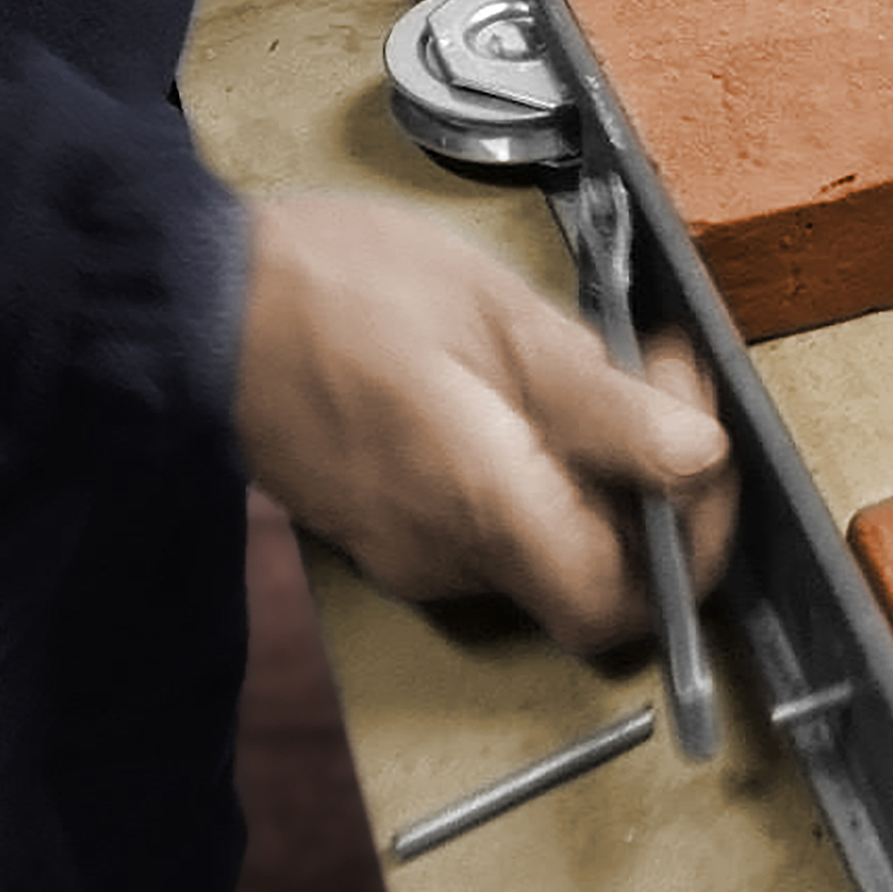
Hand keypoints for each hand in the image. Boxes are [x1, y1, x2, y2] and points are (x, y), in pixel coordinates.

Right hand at [233, 194, 737, 653]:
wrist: (189, 297)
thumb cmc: (340, 286)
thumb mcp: (496, 316)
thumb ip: (601, 401)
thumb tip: (698, 459)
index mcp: (482, 509)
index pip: (620, 605)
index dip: (689, 544)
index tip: (703, 440)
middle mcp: (448, 556)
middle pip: (596, 572)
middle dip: (656, 485)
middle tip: (659, 376)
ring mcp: (411, 548)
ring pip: (549, 541)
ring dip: (603, 469)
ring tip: (600, 363)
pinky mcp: (387, 524)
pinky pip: (496, 521)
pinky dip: (543, 469)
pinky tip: (533, 387)